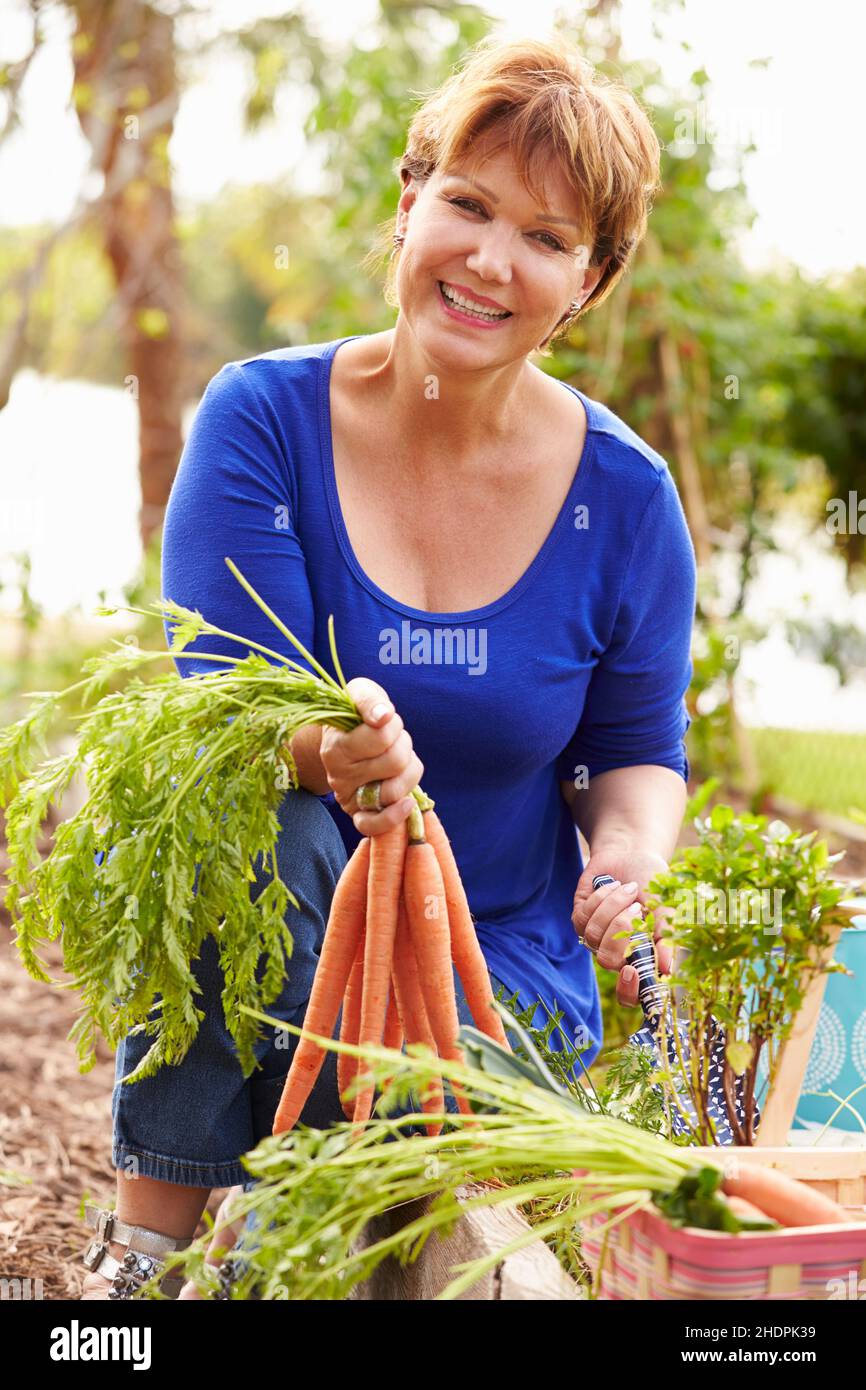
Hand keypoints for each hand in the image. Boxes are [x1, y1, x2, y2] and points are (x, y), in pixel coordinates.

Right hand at [320, 677, 423, 836]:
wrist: (343, 739)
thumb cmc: (356, 715)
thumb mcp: (360, 694)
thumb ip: (369, 699)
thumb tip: (384, 716)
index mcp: (335, 746)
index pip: (381, 736)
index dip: (392, 724)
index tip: (384, 719)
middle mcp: (338, 775)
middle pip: (394, 762)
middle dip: (403, 745)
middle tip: (391, 740)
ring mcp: (348, 797)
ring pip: (395, 791)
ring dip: (407, 771)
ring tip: (395, 760)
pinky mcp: (359, 814)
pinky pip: (374, 826)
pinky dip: (394, 816)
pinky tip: (407, 803)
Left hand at [571, 847, 672, 1007]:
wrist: (632, 854)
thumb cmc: (655, 884)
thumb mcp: (667, 907)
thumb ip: (667, 937)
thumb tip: (667, 970)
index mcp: (641, 958)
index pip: (629, 994)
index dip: (628, 990)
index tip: (631, 971)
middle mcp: (617, 953)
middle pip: (607, 960)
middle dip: (621, 929)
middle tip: (636, 908)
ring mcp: (596, 937)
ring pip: (594, 935)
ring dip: (613, 906)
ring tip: (629, 890)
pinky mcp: (579, 918)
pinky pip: (582, 917)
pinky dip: (600, 897)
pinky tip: (612, 886)